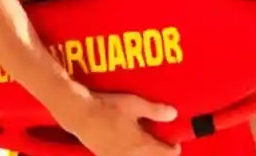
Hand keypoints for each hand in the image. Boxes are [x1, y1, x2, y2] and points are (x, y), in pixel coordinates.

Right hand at [63, 92, 179, 155]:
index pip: (165, 154)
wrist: (80, 115)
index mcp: (141, 145)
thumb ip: (155, 111)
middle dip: (160, 155)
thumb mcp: (134, 104)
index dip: (173, 150)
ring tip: (148, 149)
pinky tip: (130, 151)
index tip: (175, 144)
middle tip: (164, 147)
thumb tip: (174, 114)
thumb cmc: (107, 107)